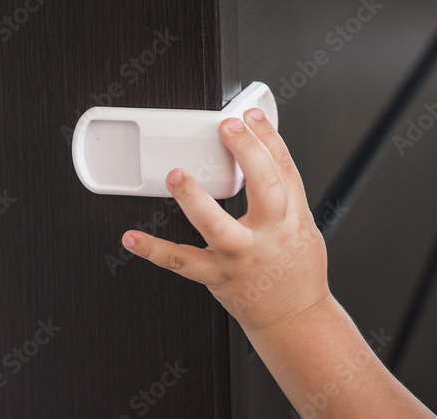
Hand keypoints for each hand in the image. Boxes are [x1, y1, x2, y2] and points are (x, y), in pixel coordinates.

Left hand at [121, 108, 330, 332]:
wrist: (294, 320)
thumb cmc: (297, 270)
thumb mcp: (303, 225)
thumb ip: (284, 192)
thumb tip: (263, 148)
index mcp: (293, 218)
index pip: (286, 170)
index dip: (269, 139)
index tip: (251, 116)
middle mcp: (270, 236)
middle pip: (267, 190)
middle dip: (248, 155)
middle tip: (227, 127)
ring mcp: (241, 258)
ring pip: (219, 229)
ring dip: (195, 201)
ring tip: (176, 175)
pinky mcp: (217, 278)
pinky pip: (182, 263)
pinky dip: (154, 251)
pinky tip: (132, 237)